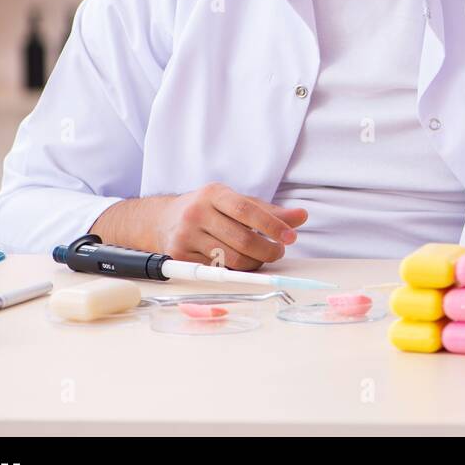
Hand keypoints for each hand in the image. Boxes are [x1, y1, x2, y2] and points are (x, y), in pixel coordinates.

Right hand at [96, 183, 306, 269]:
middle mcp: (196, 213)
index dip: (272, 225)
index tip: (291, 236)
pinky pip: (217, 270)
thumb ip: (269, 211)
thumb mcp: (236, 202)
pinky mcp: (180, 257)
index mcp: (213, 194)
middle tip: (279, 251)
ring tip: (260, 256)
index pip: (246, 210)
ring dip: (254, 262)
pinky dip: (235, 269)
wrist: (163, 220)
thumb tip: (301, 217)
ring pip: (231, 259)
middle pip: (241, 239)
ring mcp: (186, 236)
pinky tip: (239, 261)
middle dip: (268, 250)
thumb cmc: (209, 210)